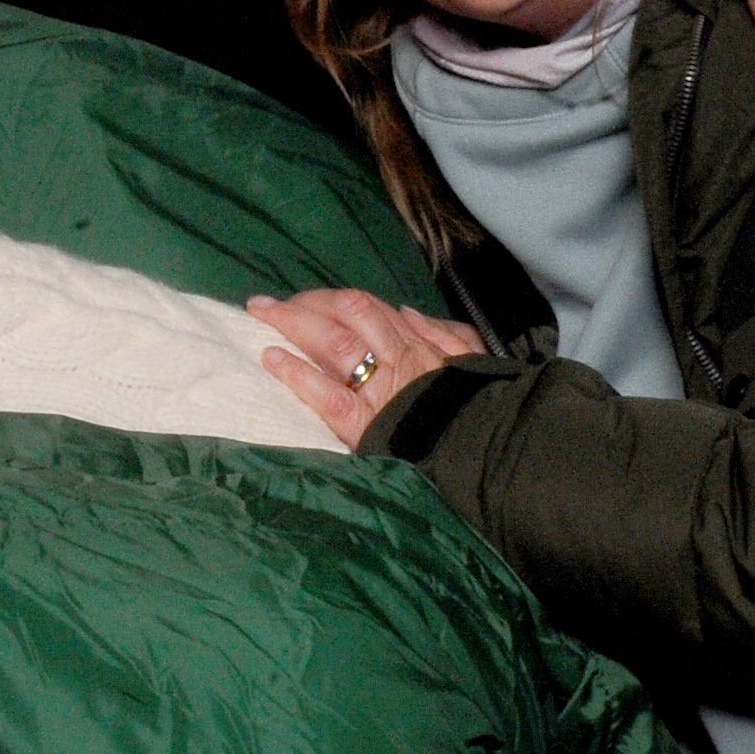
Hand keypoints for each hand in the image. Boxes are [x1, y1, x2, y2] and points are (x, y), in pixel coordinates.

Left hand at [247, 288, 484, 450]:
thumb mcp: (474, 363)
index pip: (369, 309)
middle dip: (305, 304)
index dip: (330, 300)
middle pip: (346, 315)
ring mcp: (382, 391)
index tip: (305, 299)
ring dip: (294, 324)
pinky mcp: (368, 425)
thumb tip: (406, 312)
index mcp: (419, 346)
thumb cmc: (481, 410)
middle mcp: (397, 359)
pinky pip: (328, 395)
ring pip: (335, 344)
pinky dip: (297, 373)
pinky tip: (273, 359)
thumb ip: (447, 335)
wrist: (491, 454)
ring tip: (263, 316)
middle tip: (266, 304)